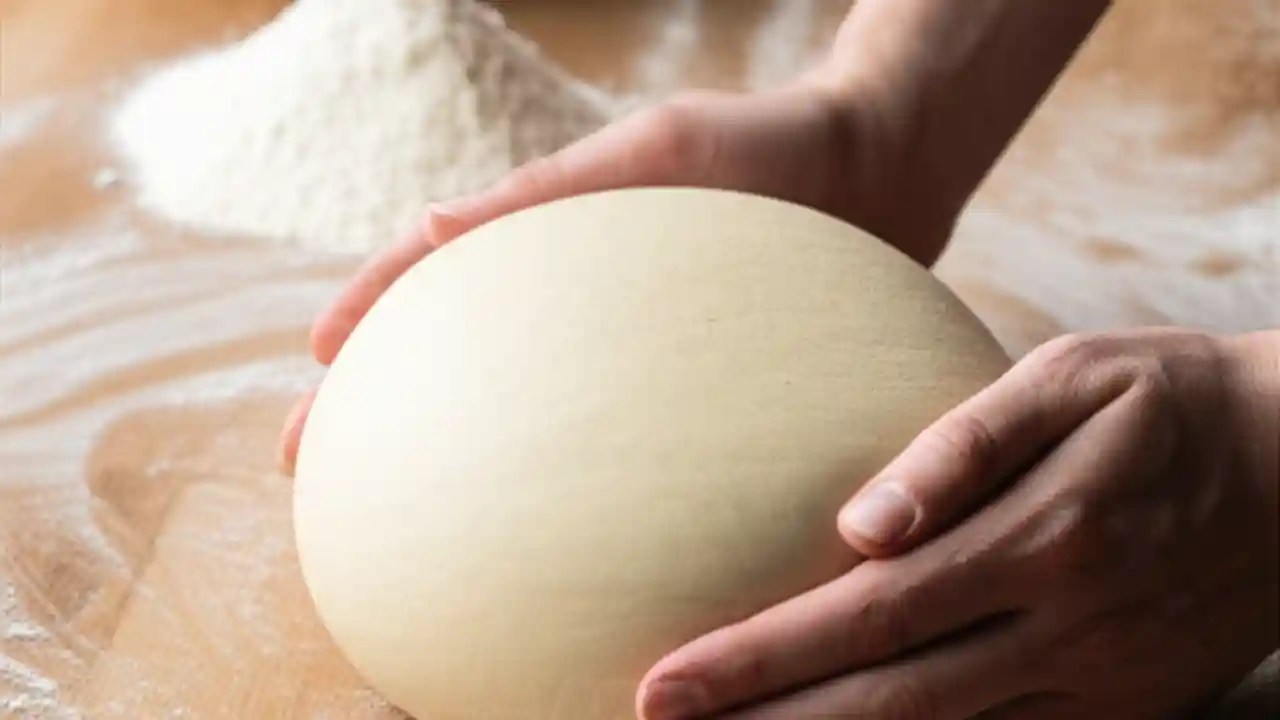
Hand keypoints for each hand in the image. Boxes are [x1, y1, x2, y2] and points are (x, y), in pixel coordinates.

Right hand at [278, 77, 963, 471]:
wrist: (880, 172)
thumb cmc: (769, 144)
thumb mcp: (659, 149)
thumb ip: (551, 186)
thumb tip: (428, 226)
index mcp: (553, 228)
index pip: (431, 276)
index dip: (364, 323)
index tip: (308, 386)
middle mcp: (578, 288)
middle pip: (457, 353)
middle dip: (382, 411)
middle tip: (318, 471)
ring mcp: (627, 339)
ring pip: (525, 405)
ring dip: (461, 454)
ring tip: (414, 516)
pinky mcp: (687, 376)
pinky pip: (615, 433)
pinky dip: (573, 473)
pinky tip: (565, 531)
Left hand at [638, 329, 1279, 719]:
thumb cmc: (1166, 400)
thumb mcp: (1072, 378)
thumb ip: (963, 444)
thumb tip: (862, 520)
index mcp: (1042, 537)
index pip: (865, 615)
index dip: (758, 658)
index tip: (667, 682)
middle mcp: (1068, 626)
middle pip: (887, 701)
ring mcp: (1104, 682)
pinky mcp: (1132, 709)